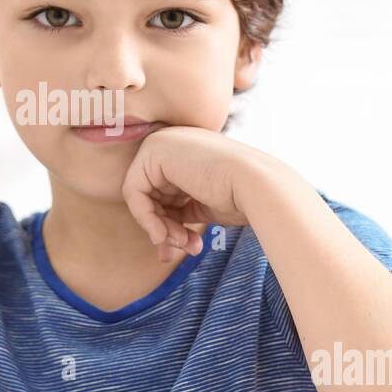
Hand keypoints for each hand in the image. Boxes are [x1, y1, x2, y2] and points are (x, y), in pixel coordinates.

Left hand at [120, 126, 268, 262]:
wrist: (257, 186)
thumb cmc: (239, 198)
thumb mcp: (200, 206)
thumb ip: (177, 212)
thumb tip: (158, 239)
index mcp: (185, 152)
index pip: (162, 193)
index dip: (169, 223)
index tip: (185, 245)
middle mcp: (170, 142)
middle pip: (149, 195)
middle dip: (164, 228)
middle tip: (181, 248)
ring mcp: (161, 143)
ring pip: (141, 197)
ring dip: (160, 228)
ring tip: (182, 243)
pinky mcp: (153, 151)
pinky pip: (134, 192)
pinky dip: (146, 219)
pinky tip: (164, 235)